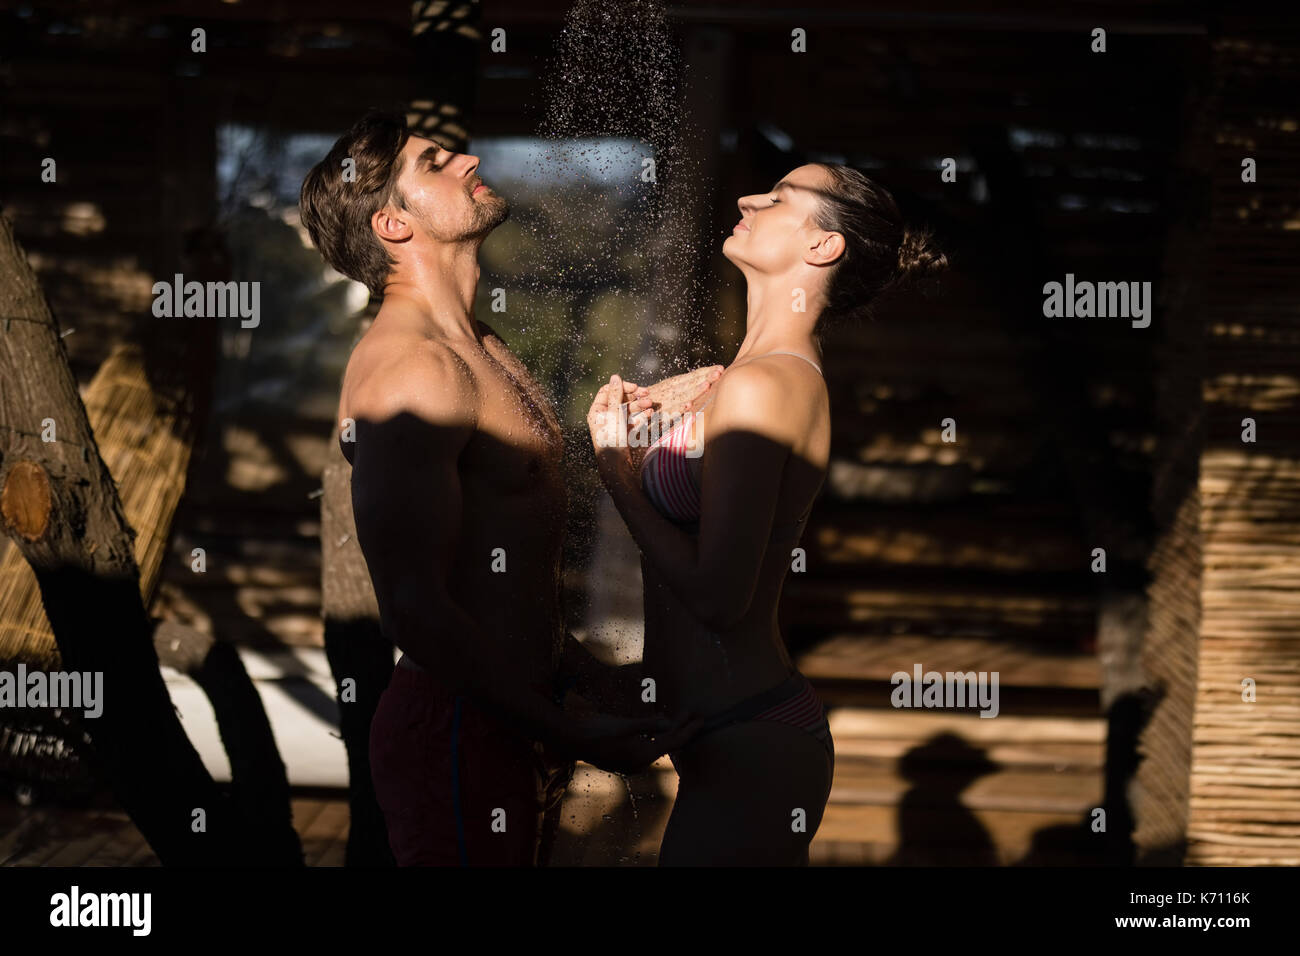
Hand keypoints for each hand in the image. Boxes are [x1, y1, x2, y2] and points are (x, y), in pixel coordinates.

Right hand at [571, 711, 703, 774]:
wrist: (570, 740)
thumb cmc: (596, 731)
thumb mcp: (624, 725)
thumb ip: (647, 725)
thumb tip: (668, 723)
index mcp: (642, 756)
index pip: (673, 742)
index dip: (688, 729)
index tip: (701, 719)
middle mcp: (639, 762)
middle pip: (666, 744)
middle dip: (680, 728)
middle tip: (693, 714)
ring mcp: (630, 761)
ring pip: (656, 745)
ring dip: (667, 731)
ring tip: (679, 717)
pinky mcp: (623, 757)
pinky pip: (645, 746)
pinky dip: (654, 735)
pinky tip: (657, 726)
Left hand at [586, 374, 647, 483]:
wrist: (616, 467)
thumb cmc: (612, 441)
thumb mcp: (614, 415)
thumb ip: (615, 395)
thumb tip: (615, 376)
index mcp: (597, 411)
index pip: (608, 390)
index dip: (622, 387)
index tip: (636, 388)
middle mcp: (604, 417)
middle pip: (620, 399)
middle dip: (635, 396)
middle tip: (648, 395)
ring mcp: (615, 425)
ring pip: (628, 409)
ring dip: (640, 405)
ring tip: (651, 405)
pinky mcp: (623, 433)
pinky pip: (632, 420)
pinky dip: (641, 416)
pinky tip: (650, 414)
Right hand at [638, 365, 722, 420]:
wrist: (624, 415)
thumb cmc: (646, 407)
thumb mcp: (663, 395)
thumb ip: (680, 393)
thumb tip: (700, 390)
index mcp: (669, 386)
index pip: (689, 377)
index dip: (704, 373)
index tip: (720, 368)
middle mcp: (666, 392)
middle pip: (687, 383)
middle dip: (704, 377)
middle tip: (720, 371)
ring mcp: (661, 404)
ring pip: (679, 396)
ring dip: (693, 391)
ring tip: (707, 385)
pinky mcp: (655, 417)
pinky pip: (666, 414)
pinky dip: (676, 411)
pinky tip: (687, 407)